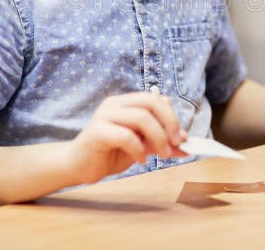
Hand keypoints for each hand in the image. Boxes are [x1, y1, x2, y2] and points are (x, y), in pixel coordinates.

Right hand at [69, 92, 187, 183]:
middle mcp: (115, 104)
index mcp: (126, 103)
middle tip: (177, 143)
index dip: (172, 117)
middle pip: (151, 103)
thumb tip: (186, 142)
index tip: (183, 138)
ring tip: (162, 154)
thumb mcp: (141, 146)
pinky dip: (139, 149)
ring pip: (141, 117)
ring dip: (158, 137)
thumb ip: (160, 141)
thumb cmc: (109, 153)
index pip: (155, 99)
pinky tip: (141, 160)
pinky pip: (125, 135)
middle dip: (169, 122)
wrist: (78, 166)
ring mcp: (104, 116)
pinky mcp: (96, 132)